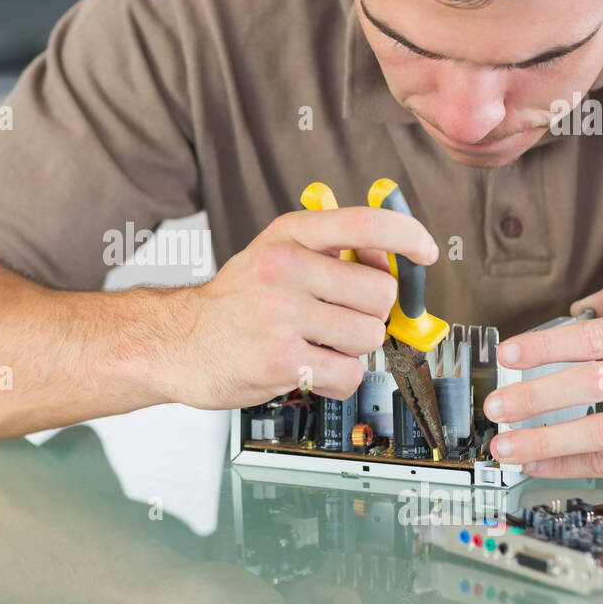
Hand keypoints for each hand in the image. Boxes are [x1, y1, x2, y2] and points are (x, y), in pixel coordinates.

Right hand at [168, 206, 437, 407]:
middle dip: (372, 313)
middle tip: (340, 319)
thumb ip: (331, 253)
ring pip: (369, 337)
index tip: (426, 252)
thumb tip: (394, 265)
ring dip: (352, 349)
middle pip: (380, 293)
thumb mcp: (274, 255)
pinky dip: (336, 379)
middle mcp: (285, 268)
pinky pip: (348, 374)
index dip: (408, 237)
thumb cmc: (233, 303)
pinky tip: (308, 369)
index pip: (365, 224)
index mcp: (289, 235)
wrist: (176, 342)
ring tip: (316, 345)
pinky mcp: (281, 360)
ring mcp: (282, 315)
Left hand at [482, 280, 602, 478]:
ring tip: (504, 445)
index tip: (507, 354)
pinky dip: (571, 465)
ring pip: (597, 429)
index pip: (591, 336)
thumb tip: (578, 306)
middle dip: (532, 397)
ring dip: (543, 440)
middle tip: (494, 405)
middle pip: (587, 382)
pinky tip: (541, 466)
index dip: (543, 345)